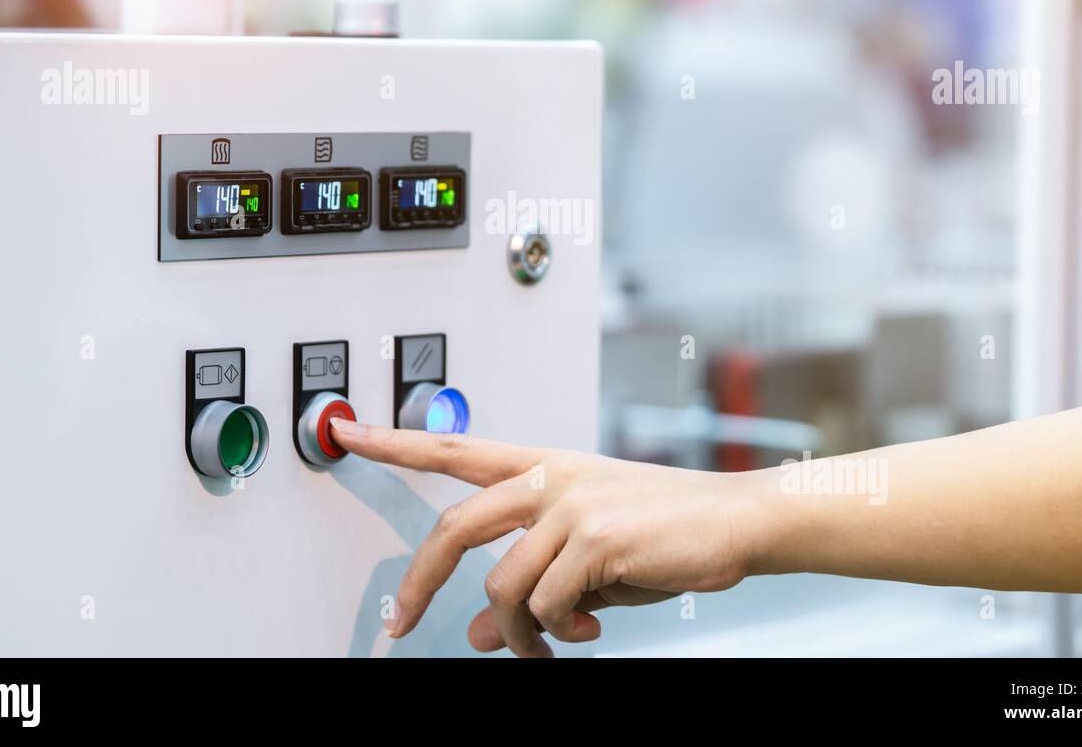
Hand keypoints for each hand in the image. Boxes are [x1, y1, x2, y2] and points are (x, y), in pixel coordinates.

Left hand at [330, 419, 764, 656]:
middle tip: (398, 624)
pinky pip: (547, 606)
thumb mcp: (585, 562)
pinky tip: (589, 633)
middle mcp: (548, 476)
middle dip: (418, 582)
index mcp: (542, 467)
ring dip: (520, 635)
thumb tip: (478, 634)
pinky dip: (558, 636)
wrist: (736, 520)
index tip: (345, 433)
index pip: (455, 448)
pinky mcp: (594, 539)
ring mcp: (570, 504)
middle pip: (454, 528)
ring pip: (501, 587)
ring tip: (550, 648)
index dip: (395, 442)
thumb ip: (528, 586)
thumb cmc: (662, 532)